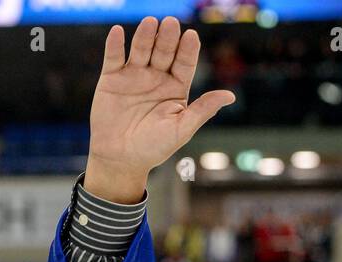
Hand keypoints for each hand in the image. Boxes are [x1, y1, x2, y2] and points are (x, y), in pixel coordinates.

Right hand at [84, 16, 233, 202]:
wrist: (121, 158)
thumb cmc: (154, 148)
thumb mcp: (183, 129)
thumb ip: (203, 109)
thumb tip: (230, 95)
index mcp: (176, 89)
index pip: (185, 64)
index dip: (188, 50)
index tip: (191, 36)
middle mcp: (156, 78)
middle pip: (164, 52)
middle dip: (168, 39)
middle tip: (171, 23)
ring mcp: (134, 76)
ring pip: (141, 50)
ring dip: (145, 36)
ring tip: (150, 23)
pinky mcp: (111, 78)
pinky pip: (113, 57)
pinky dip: (115, 44)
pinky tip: (118, 32)